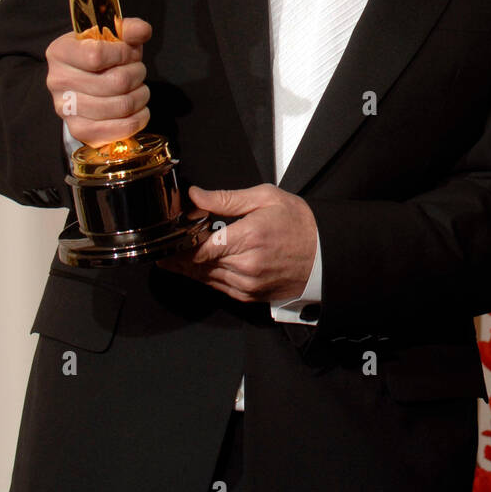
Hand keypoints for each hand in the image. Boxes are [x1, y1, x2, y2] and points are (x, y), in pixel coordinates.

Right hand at [45, 16, 150, 146]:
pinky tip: (138, 110)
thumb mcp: (111, 35)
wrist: (84, 81)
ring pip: (121, 106)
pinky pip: (119, 130)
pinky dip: (138, 119)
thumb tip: (142, 31)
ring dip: (140, 96)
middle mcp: (57, 81)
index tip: (130, 53)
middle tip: (137, 72)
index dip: (124, 54)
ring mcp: (66, 109)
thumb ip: (128, 29)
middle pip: (116, 83)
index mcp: (60, 52)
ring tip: (138, 89)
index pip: (97, 55)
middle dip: (138, 75)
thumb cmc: (101, 56)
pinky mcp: (80, 130)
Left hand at [160, 184, 317, 304]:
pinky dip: (206, 277)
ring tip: (175, 257)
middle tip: (164, 248)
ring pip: (205, 278)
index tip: (167, 238)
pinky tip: (199, 267)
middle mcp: (246, 266)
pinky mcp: (250, 295)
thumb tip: (196, 196)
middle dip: (179, 256)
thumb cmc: (299, 223)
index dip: (179, 245)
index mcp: (248, 238)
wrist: (325, 253)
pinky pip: (218, 288)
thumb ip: (226, 199)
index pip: (199, 247)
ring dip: (189, 268)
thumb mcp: (266, 198)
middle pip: (198, 264)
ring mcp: (248, 284)